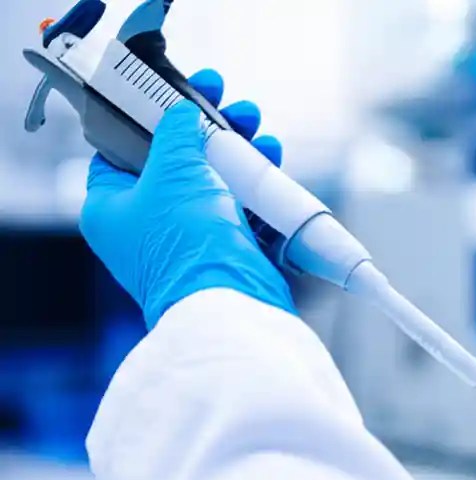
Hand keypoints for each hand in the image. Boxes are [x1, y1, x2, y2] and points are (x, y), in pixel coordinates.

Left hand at [80, 69, 293, 328]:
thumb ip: (175, 132)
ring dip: (236, 150)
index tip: (173, 92)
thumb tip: (179, 111)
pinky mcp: (225, 249)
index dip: (146, 117)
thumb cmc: (186, 239)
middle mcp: (144, 224)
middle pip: (174, 160)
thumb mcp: (173, 169)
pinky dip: (255, 180)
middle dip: (205, 128)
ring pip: (212, 179)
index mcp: (111, 206)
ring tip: (257, 126)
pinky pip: (239, 204)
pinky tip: (271, 157)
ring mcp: (187, 238)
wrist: (229, 299)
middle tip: (227, 101)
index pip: (119, 149)